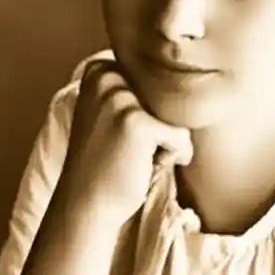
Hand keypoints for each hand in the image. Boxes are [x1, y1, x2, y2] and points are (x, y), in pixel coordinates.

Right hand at [56, 59, 193, 227]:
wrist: (86, 205)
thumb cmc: (105, 164)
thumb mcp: (109, 113)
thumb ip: (133, 89)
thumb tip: (187, 71)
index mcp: (98, 70)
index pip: (156, 82)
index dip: (150, 114)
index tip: (122, 135)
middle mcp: (106, 77)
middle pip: (168, 97)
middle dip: (159, 127)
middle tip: (127, 150)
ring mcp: (120, 99)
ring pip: (176, 117)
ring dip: (165, 143)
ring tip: (134, 158)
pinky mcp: (137, 123)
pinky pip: (181, 137)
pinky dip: (173, 157)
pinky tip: (144, 167)